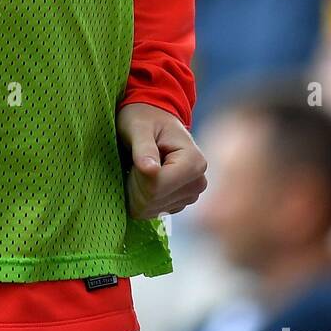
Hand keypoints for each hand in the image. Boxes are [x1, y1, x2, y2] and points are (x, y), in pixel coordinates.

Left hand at [116, 102, 207, 219]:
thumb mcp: (139, 127)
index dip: (136, 176)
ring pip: (150, 210)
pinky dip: (139, 198)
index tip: (133, 159)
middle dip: (134, 184)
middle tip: (133, 162)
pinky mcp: (179, 203)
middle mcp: (198, 183)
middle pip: (153, 201)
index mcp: (193, 162)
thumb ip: (144, 147)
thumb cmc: (144, 118)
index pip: (157, 186)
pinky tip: (142, 179)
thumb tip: (150, 170)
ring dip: (135, 191)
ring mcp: (190, 196)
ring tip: (139, 167)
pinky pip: (151, 212)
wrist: (154, 119)